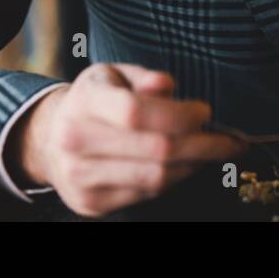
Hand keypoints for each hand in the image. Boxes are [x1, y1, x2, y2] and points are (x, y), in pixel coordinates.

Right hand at [7, 62, 246, 216]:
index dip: (179, 114)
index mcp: (85, 101)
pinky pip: (146, 194)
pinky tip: (186, 165)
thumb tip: (167, 85)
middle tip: (230, 140)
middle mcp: (76, 141)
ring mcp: (81, 176)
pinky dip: (174, 180)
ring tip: (212, 151)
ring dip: (194, 165)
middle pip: (155, 149)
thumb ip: (144, 77)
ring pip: (156, 177)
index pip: (136, 112)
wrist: (48, 139)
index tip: (205, 111)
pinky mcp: (90, 203)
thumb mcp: (114, 74)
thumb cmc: (95, 100)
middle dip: (204, 145)